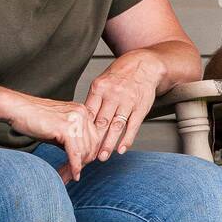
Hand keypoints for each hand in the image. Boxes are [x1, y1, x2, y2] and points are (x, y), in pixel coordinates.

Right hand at [5, 94, 106, 183]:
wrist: (16, 109)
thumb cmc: (34, 119)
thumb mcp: (60, 129)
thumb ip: (73, 140)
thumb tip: (82, 159)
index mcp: (83, 111)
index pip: (95, 138)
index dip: (89, 155)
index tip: (80, 167)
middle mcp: (82, 114)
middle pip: (93, 145)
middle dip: (84, 163)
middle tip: (73, 175)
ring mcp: (76, 120)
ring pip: (85, 151)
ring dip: (77, 167)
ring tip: (68, 177)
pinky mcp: (66, 128)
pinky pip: (75, 153)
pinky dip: (74, 166)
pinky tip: (73, 176)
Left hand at [82, 49, 164, 164]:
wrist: (144, 64)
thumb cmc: (121, 75)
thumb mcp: (103, 81)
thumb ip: (94, 100)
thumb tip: (82, 119)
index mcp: (99, 88)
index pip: (88, 112)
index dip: (82, 129)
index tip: (77, 142)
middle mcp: (113, 95)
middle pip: (101, 122)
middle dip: (93, 140)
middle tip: (87, 155)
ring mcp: (128, 102)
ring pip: (116, 126)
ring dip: (109, 143)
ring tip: (102, 157)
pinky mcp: (141, 108)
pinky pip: (133, 126)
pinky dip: (127, 139)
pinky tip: (122, 149)